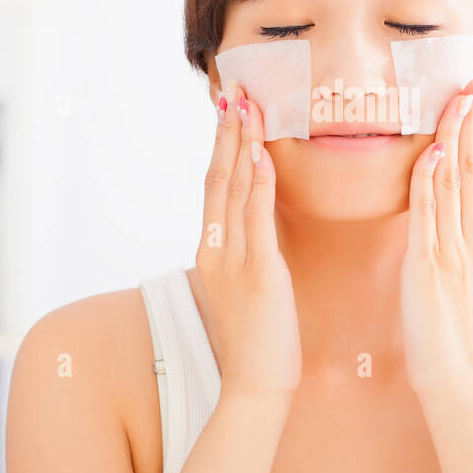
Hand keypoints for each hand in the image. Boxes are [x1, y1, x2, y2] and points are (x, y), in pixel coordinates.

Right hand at [195, 84, 301, 397]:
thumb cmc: (257, 336)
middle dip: (227, 131)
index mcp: (211, 249)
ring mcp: (232, 259)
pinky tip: (261, 154)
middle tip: (234, 89)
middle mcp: (215, 247)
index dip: (222, 144)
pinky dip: (256, 183)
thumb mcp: (243, 285)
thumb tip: (252, 222)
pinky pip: (256, 218)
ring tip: (247, 105)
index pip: (214, 184)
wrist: (255, 383)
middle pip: (217, 176)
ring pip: (232, 189)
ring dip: (240, 143)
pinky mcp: (257, 273)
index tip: (229, 109)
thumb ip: (243, 251)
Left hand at [399, 75, 472, 401]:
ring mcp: (453, 249)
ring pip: (459, 180)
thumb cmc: (455, 332)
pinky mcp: (430, 265)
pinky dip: (435, 179)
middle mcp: (471, 236)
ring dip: (461, 134)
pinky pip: (432, 214)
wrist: (456, 380)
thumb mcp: (471, 277)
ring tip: (463, 94)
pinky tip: (436, 150)